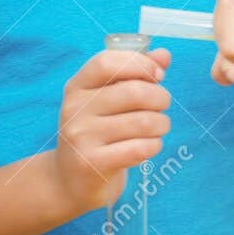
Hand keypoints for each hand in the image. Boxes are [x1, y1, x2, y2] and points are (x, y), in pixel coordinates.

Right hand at [55, 47, 172, 211]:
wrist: (69, 179)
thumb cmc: (98, 132)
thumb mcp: (109, 99)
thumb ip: (136, 73)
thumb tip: (163, 55)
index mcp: (77, 86)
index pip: (108, 62)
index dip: (141, 64)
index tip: (158, 75)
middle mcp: (74, 109)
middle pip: (135, 92)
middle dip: (161, 98)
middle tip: (161, 107)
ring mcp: (81, 137)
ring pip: (144, 121)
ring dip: (162, 124)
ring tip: (157, 128)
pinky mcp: (92, 164)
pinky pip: (140, 149)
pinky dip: (154, 146)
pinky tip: (149, 146)